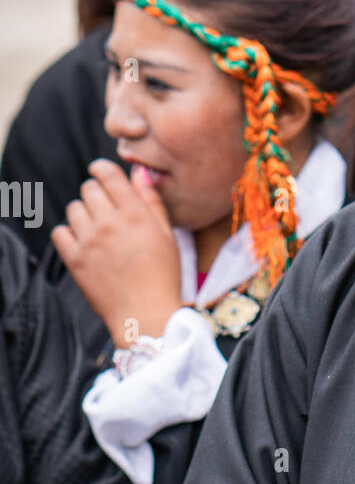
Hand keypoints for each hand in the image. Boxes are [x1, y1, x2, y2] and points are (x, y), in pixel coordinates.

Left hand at [51, 159, 181, 346]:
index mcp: (136, 214)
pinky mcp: (75, 260)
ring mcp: (90, 241)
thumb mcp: (166, 235)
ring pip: (74, 209)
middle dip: (96, 194)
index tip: (100, 172)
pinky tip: (83, 243)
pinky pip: (60, 232)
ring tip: (96, 231)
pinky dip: (68, 234)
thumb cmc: (162, 276)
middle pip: (88, 189)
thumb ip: (151, 201)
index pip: (109, 175)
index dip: (102, 169)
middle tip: (105, 210)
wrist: (146, 314)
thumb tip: (138, 172)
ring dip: (83, 214)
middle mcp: (110, 223)